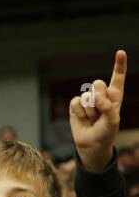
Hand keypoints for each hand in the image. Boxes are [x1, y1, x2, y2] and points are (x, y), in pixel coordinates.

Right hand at [71, 50, 126, 172]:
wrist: (91, 144)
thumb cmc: (106, 132)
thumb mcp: (113, 120)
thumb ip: (107, 106)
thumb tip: (94, 96)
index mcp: (115, 95)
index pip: (118, 77)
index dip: (119, 65)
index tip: (120, 52)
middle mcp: (101, 95)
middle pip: (98, 83)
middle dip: (98, 96)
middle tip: (100, 110)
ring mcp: (88, 100)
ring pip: (86, 95)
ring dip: (89, 110)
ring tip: (92, 119)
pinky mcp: (76, 106)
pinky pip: (75, 102)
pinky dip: (79, 112)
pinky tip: (83, 119)